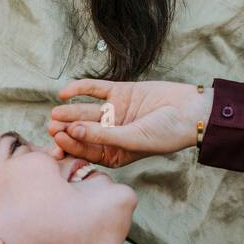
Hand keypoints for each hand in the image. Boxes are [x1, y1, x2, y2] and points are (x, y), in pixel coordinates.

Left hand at [47, 77, 212, 169]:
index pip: (87, 150)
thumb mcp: (134, 139)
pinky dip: (80, 89)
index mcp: (115, 153)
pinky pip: (95, 89)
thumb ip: (103, 136)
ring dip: (71, 112)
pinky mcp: (119, 92)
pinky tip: (65, 92)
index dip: (72, 145)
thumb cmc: (167, 133)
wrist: (191, 109)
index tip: (58, 139)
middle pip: (83, 131)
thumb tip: (72, 131)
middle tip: (51, 126)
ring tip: (55, 112)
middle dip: (67, 129)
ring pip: (86, 112)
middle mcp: (112, 134)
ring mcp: (115, 112)